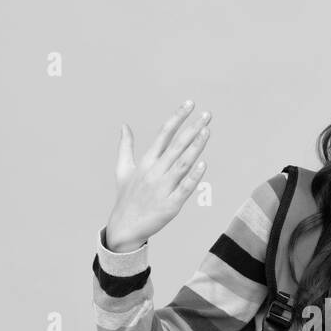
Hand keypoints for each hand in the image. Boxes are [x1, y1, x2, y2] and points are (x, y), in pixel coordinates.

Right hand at [105, 101, 213, 251]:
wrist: (124, 227)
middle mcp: (154, 172)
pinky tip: (202, 163)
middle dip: (192, 128)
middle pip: (176, 145)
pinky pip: (184, 188)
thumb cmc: (126, 197)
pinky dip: (193, 176)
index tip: (189, 103)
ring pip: (182, 163)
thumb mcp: (122, 169)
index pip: (164, 134)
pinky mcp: (171, 205)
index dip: (177, 117)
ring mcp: (163, 188)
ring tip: (207, 131)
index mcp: (146, 162)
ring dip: (195, 147)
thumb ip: (126, 146)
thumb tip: (125, 126)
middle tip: (207, 114)